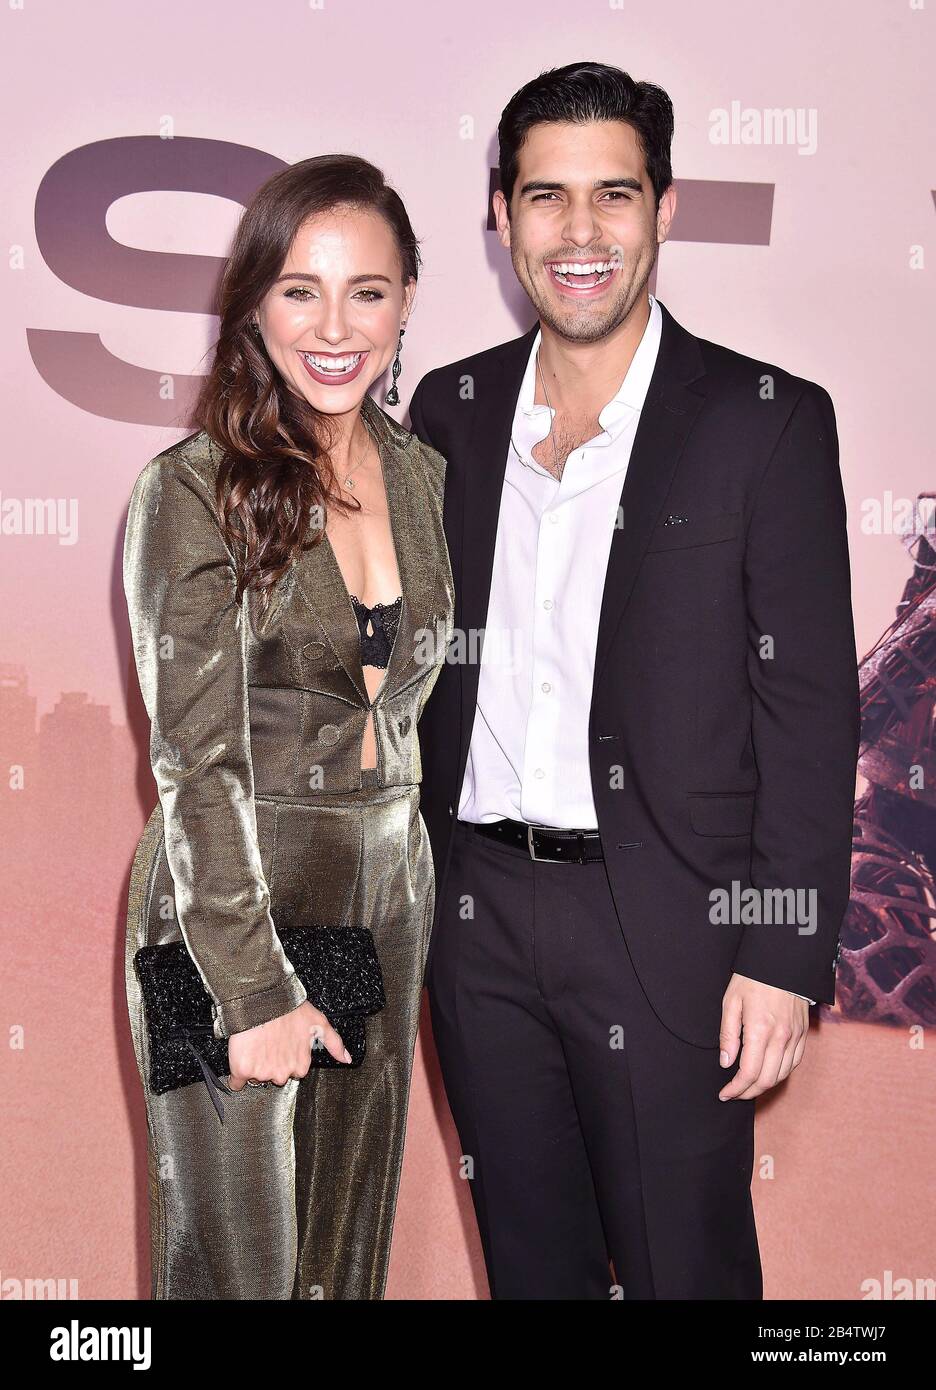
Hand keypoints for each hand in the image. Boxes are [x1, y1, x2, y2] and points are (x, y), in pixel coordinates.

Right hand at [227, 1000, 350, 1089]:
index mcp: (300, 1066)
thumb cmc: (291, 1008)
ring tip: (256, 1043)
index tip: (281, 1045)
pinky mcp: (242, 1070)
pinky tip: (240, 1059)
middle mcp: (283, 1074)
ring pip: (256, 1077)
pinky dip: (236, 1076)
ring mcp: (262, 1073)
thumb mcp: (319, 1023)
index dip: (285, 1057)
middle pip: (273, 1076)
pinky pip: (236, 1083)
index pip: (292, 1071)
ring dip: (254, 1065)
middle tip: (268, 1042)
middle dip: (270, 1063)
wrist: (263, 998)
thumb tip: (347, 1060)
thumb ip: (335, 1043)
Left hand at [717, 973, 807, 1100]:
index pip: (749, 1073)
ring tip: (748, 1087)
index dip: (736, 1089)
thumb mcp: (731, 1001)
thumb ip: (728, 1034)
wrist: (783, 961)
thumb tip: (726, 1063)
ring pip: (782, 1075)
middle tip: (734, 1093)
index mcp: (760, 1029)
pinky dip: (780, 1074)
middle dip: (748, 1092)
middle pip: (767, 1080)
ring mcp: (795, 1036)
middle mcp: (781, 1037)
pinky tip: (768, 1073)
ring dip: (764, 1086)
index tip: (725, 1093)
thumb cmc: (753, 978)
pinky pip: (794, 1063)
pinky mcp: (804, 1033)